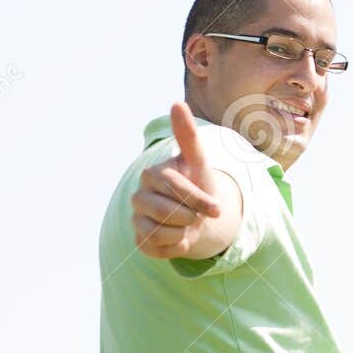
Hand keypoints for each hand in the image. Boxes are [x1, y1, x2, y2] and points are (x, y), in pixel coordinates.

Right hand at [131, 102, 225, 257]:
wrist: (199, 220)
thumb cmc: (199, 188)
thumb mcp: (200, 164)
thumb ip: (188, 137)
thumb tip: (176, 103)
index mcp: (152, 174)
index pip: (176, 187)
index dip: (200, 200)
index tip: (217, 209)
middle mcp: (138, 195)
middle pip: (169, 212)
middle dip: (192, 216)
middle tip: (197, 215)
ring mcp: (136, 219)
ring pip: (161, 232)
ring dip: (184, 232)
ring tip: (187, 225)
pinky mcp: (139, 241)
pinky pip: (159, 249)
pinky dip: (177, 247)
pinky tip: (179, 237)